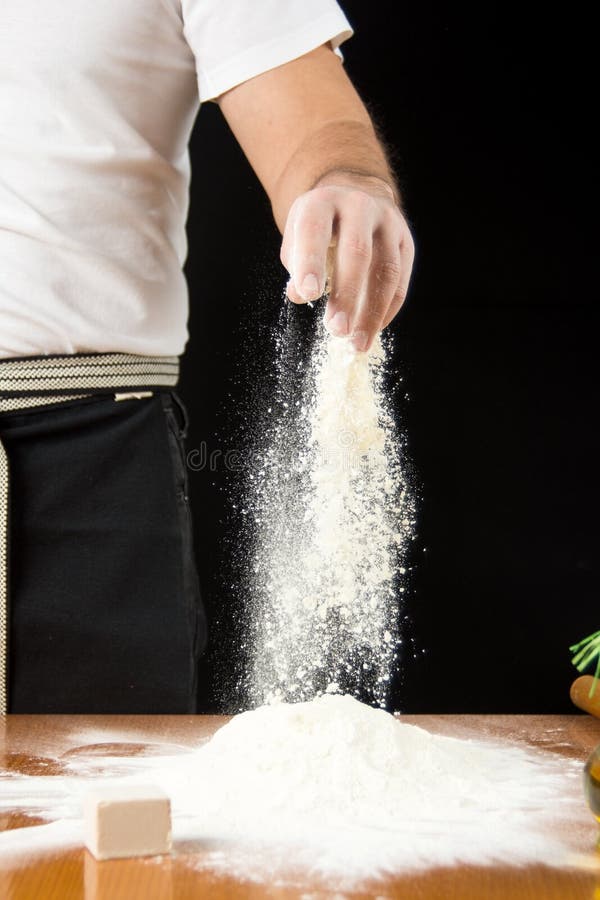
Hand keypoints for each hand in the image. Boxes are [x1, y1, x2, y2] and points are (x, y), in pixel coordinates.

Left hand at [281, 173, 414, 351]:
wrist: (356, 193)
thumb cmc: (320, 226)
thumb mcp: (298, 236)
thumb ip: (296, 264)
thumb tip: (298, 294)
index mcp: (323, 202)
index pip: (315, 230)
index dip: (311, 262)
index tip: (308, 295)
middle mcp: (358, 206)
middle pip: (357, 251)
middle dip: (347, 295)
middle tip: (337, 330)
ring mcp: (387, 222)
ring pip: (386, 269)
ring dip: (372, 311)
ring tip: (358, 343)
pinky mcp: (406, 240)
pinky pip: (401, 279)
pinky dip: (388, 309)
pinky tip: (374, 329)